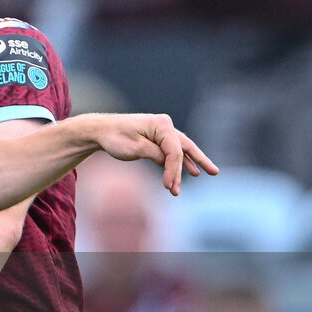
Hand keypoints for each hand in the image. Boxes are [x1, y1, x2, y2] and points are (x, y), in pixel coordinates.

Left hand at [90, 113, 218, 195]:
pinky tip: (191, 170)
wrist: (100, 131)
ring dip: (189, 163)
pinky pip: (173, 150)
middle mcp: (164, 124)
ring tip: (206, 173)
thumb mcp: (136, 149)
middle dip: (192, 165)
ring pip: (181, 149)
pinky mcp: (156, 136)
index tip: (168, 187)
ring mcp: (161, 130)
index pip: (174, 151)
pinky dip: (180, 160)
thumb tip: (171, 163)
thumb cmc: (115, 137)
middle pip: (183, 148)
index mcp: (161, 124)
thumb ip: (157, 155)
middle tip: (210, 175)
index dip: (174, 171)